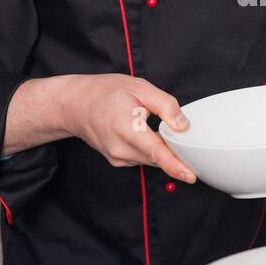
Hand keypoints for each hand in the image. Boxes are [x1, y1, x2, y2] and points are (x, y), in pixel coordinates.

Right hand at [63, 74, 196, 182]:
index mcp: (126, 127)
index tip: (190, 176)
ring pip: (152, 159)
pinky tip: (143, 132)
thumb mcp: (139, 88)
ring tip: (151, 124)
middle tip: (179, 133)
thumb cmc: (105, 93)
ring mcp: (118, 157)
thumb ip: (165, 105)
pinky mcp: (118, 161)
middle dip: (173, 150)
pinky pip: (143, 158)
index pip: (155, 151)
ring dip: (160, 148)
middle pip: (158, 157)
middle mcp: (120, 148)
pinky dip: (150, 149)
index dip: (174, 165)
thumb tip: (182, 125)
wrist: (75, 105)